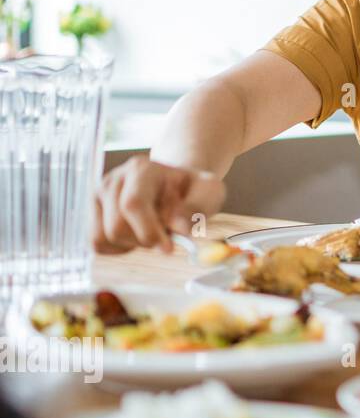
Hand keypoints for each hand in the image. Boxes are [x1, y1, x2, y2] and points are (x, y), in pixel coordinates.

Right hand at [94, 155, 225, 253]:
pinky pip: (97, 244)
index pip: (133, 203)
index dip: (148, 230)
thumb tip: (180, 229)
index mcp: (141, 169)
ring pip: (104, 238)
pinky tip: (137, 235)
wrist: (175, 184)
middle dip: (144, 240)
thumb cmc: (192, 189)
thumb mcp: (208, 192)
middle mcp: (113, 180)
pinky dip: (119, 248)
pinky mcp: (92, 214)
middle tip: (166, 236)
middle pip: (117, 227)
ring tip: (151, 231)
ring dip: (132, 245)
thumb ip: (197, 207)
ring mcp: (97, 196)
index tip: (168, 248)